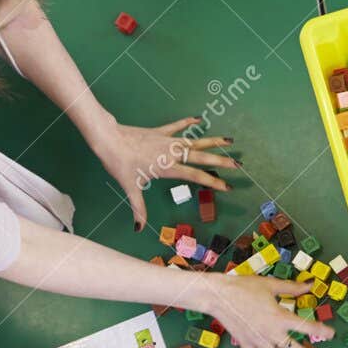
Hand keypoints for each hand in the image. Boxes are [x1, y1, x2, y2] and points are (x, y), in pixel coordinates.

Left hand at [91, 117, 236, 230]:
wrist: (108, 138)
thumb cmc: (119, 163)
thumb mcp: (129, 187)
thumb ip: (138, 207)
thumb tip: (138, 227)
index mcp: (167, 167)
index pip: (195, 176)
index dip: (213, 181)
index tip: (228, 186)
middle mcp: (171, 153)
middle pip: (201, 157)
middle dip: (221, 161)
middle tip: (238, 164)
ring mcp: (167, 141)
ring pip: (194, 141)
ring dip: (212, 141)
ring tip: (229, 140)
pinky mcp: (159, 132)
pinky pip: (177, 127)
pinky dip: (188, 123)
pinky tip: (199, 119)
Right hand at [198, 275, 332, 347]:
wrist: (219, 296)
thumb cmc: (245, 287)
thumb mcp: (270, 285)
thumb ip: (292, 288)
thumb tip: (311, 284)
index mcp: (280, 317)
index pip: (306, 327)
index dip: (321, 331)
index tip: (331, 335)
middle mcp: (272, 333)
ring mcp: (259, 341)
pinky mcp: (247, 345)